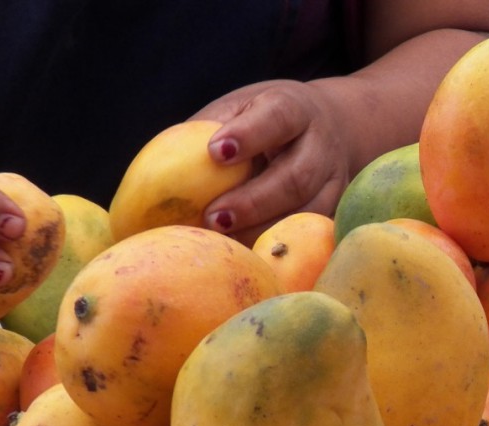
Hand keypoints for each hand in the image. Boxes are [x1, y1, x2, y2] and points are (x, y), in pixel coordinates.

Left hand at [191, 79, 352, 244]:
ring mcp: (334, 179)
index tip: (215, 152)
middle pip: (296, 176)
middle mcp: (321, 143)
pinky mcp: (334, 208)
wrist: (324, 127)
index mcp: (294, 108)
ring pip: (308, 210)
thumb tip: (154, 176)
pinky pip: (310, 232)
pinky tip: (247, 255)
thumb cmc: (260, 120)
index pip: (277, 118)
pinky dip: (277, 244)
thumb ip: (205, 132)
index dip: (250, 135)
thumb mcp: (237, 110)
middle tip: (213, 217)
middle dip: (253, 200)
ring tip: (225, 243)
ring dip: (264, 229)